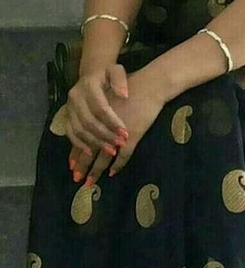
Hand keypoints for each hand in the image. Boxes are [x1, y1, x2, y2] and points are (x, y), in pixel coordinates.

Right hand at [66, 63, 129, 159]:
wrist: (91, 72)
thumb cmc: (108, 74)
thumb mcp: (116, 70)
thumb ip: (120, 80)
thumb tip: (124, 95)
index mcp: (88, 85)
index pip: (100, 108)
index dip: (113, 122)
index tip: (125, 134)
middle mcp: (75, 96)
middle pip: (89, 121)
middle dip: (105, 135)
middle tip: (120, 144)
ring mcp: (69, 107)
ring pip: (79, 129)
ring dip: (95, 142)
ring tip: (111, 151)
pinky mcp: (66, 115)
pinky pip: (70, 132)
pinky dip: (79, 144)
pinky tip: (90, 152)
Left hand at [69, 68, 165, 185]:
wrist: (150, 85)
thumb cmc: (131, 84)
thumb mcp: (108, 92)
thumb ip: (99, 107)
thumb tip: (91, 120)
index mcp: (94, 115)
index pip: (81, 137)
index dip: (76, 151)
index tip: (71, 164)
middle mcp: (102, 126)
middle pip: (89, 149)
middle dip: (82, 165)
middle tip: (76, 178)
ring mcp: (116, 134)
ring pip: (103, 157)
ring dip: (96, 170)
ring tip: (89, 183)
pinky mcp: (131, 137)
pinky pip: (123, 156)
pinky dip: (118, 165)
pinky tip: (113, 173)